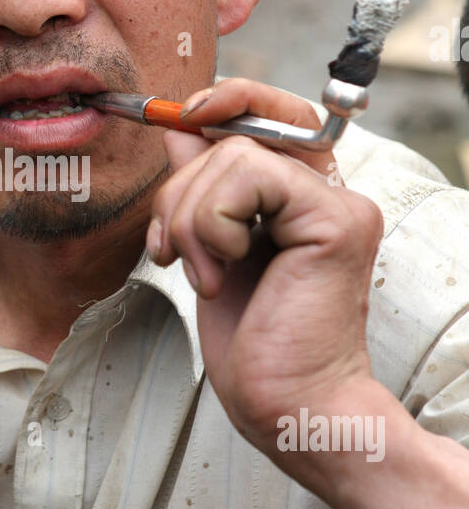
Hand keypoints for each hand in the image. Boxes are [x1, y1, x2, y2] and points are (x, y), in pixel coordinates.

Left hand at [146, 79, 384, 461]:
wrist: (288, 407)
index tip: (182, 118)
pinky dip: (212, 224)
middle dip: (179, 189)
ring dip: (190, 219)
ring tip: (204, 275)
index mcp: (303, 201)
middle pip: (237, 134)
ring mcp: (337, 205)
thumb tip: (180, 129)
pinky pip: (248, 177)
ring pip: (233, 154)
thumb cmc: (256, 349)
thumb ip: (203, 189)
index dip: (228, 101)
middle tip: (169, 251)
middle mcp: (328, 195)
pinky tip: (224, 272)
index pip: (272, 115)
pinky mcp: (335, 220)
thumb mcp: (208, 252)